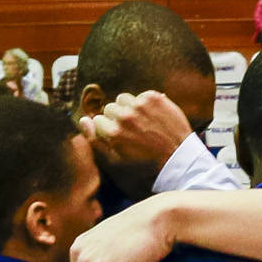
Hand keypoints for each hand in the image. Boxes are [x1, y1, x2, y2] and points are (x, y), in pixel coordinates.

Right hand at [80, 88, 195, 166]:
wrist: (178, 159)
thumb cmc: (146, 166)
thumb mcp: (116, 163)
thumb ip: (95, 141)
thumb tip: (83, 120)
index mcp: (113, 133)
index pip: (97, 120)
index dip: (106, 129)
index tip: (117, 137)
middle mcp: (125, 116)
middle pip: (109, 108)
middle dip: (116, 117)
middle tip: (131, 131)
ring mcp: (141, 105)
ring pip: (123, 99)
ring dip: (128, 108)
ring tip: (141, 123)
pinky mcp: (155, 98)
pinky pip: (140, 95)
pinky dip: (144, 104)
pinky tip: (152, 118)